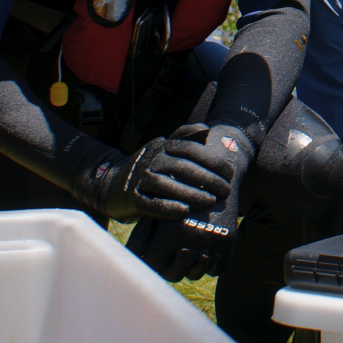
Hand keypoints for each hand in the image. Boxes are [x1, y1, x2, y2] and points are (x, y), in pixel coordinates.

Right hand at [88, 122, 252, 222]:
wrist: (112, 185)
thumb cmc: (148, 168)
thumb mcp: (164, 149)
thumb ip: (184, 138)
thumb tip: (206, 129)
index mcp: (162, 147)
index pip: (190, 149)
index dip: (212, 160)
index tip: (230, 173)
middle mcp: (151, 160)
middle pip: (182, 167)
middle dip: (207, 179)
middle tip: (225, 191)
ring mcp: (139, 179)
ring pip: (166, 185)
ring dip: (191, 194)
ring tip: (210, 202)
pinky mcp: (131, 199)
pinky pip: (150, 204)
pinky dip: (167, 208)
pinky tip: (184, 212)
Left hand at [125, 207, 238, 282]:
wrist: (217, 179)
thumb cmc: (179, 196)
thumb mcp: (159, 211)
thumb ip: (142, 237)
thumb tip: (129, 258)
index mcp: (170, 229)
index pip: (152, 266)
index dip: (151, 265)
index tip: (154, 258)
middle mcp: (192, 236)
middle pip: (173, 275)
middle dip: (170, 268)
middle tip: (173, 254)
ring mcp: (212, 241)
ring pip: (196, 273)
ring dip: (191, 266)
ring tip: (190, 248)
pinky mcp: (228, 242)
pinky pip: (216, 269)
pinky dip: (212, 263)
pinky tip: (207, 247)